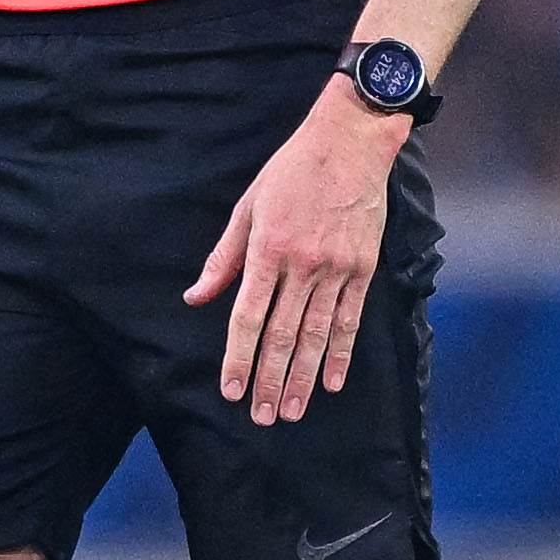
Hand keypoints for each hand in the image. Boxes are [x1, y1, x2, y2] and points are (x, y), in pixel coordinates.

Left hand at [180, 89, 409, 426]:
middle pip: (282, 334)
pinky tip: (333, 382)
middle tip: (262, 417)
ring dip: (302, 377)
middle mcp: (302, 264)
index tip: (231, 390)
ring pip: (316, 335)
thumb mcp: (248, 207)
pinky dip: (341, 353)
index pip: (247, 316)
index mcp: (268, 249)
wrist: (351, 143)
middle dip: (269, 380)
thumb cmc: (292, 171)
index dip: (238, 357)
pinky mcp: (363, 268)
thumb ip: (223, 258)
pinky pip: (350, 319)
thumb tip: (196, 297)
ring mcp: (336, 269)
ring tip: (291, 410)